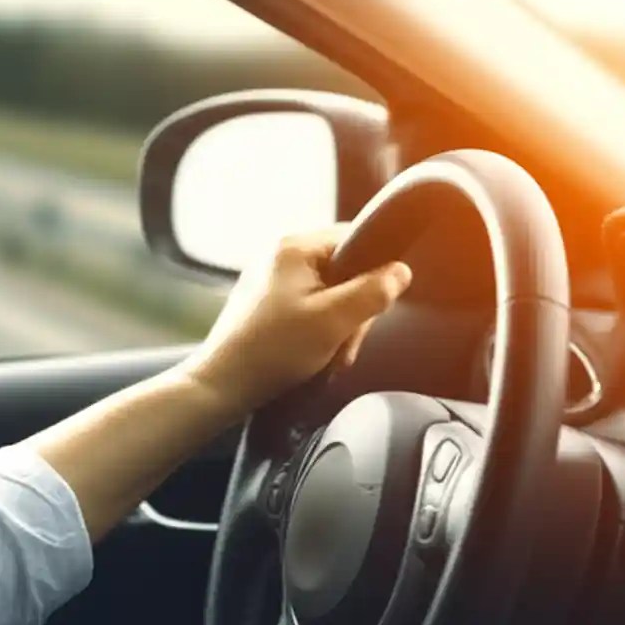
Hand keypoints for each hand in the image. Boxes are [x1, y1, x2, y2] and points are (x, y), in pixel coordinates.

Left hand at [178, 225, 412, 412]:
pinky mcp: (266, 304)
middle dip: (352, 311)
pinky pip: (309, 309)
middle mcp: (280, 255)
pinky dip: (319, 333)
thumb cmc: (273, 350)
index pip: (355, 238)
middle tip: (344, 344)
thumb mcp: (334, 321)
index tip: (373, 306)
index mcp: (294, 246)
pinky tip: (314, 358)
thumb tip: (401, 272)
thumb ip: (373, 293)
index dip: (373, 272)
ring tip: (328, 357)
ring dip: (338, 328)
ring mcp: (271, 280)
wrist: (222, 386)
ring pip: (329, 295)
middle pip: (344, 271)